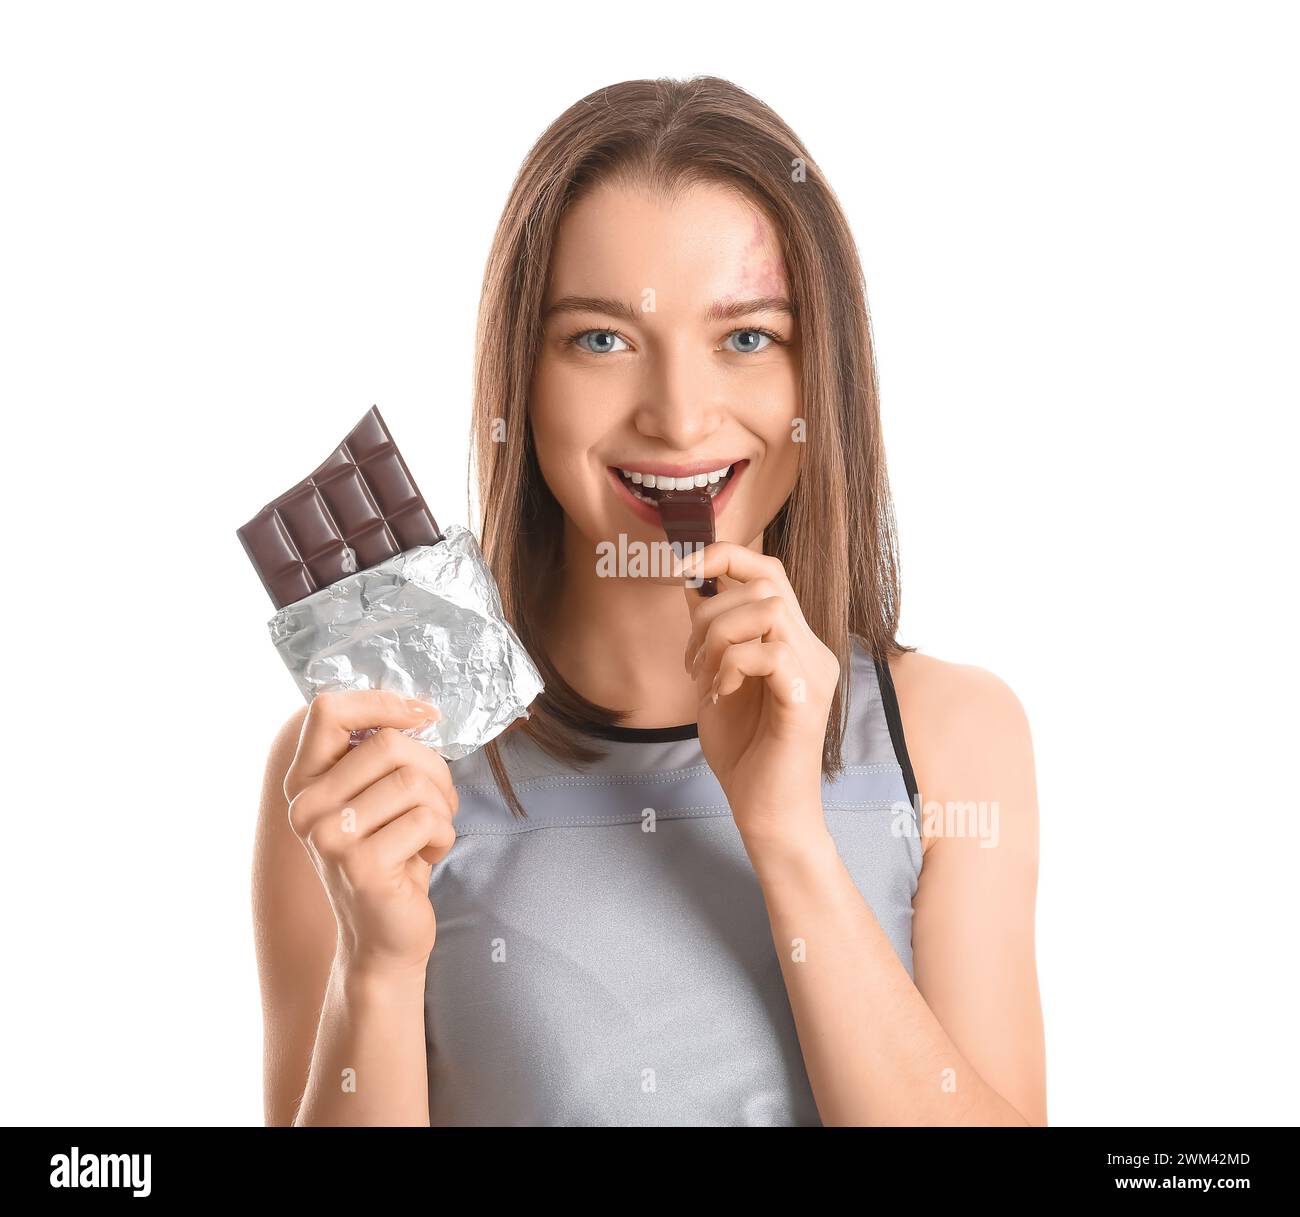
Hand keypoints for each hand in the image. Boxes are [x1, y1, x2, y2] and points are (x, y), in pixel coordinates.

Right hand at [283, 689, 458, 978]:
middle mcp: (306, 808)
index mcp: (305, 783)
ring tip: (431, 832)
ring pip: (413, 781)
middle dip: (434, 769)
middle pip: (389, 744)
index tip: (422, 715)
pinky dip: (444, 836)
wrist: (384, 939)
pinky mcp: (360, 865)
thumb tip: (416, 709)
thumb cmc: (390, 858)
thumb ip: (378, 756)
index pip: (327, 711)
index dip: (381, 703)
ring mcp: (329, 837)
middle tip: (438, 802)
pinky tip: (427, 857)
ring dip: (441, 807)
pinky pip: (426, 820)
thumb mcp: (375, 799)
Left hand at [676, 543, 839, 845]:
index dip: (726, 556)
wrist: (764, 811)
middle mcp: (813, 649)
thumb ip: (711, 633)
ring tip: (705, 679)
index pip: (770, 572)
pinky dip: (732, 667)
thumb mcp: (714, 678)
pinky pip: (770, 653)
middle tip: (691, 660)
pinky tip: (720, 695)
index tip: (684, 569)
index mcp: (794, 641)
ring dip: (719, 638)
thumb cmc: (743, 750)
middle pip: (765, 584)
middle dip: (711, 611)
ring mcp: (814, 673)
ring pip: (768, 611)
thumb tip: (692, 581)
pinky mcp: (806, 701)